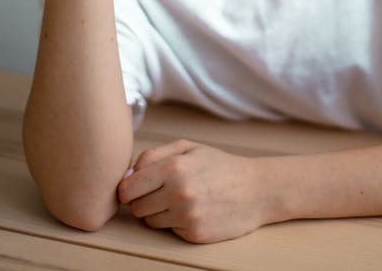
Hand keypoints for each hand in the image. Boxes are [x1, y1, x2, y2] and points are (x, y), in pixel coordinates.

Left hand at [117, 139, 266, 243]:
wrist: (255, 190)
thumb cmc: (218, 165)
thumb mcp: (188, 147)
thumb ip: (153, 156)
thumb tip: (127, 175)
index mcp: (174, 167)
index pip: (127, 188)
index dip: (127, 188)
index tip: (135, 186)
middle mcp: (178, 192)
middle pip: (135, 207)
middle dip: (142, 199)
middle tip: (160, 191)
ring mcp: (186, 216)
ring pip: (149, 221)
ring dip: (157, 212)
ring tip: (178, 199)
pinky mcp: (194, 234)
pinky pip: (167, 230)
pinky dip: (174, 222)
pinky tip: (191, 210)